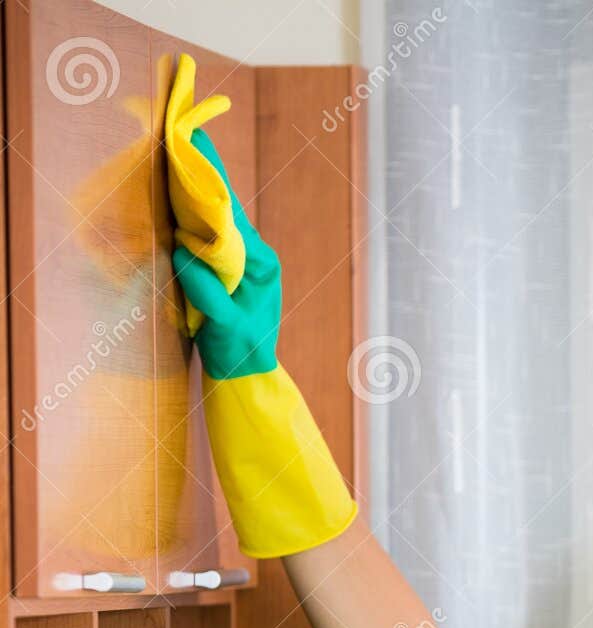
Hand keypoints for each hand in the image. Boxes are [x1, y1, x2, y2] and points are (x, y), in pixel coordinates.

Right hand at [171, 130, 280, 379]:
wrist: (247, 377)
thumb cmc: (240, 355)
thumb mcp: (224, 328)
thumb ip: (208, 294)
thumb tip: (181, 252)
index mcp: (261, 264)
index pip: (231, 214)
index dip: (211, 180)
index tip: (197, 142)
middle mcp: (255, 256)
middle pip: (224, 208)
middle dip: (202, 176)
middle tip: (185, 134)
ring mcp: (243, 261)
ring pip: (217, 219)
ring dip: (196, 192)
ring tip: (179, 155)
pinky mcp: (228, 269)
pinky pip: (211, 236)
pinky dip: (194, 216)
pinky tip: (179, 198)